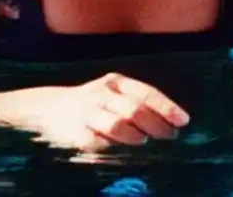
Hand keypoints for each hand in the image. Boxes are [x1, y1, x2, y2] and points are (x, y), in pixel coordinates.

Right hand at [15, 72, 189, 151]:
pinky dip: (113, 147)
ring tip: (142, 140)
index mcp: (116, 82)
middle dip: (156, 125)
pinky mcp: (75, 132)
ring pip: (117, 125)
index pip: (146, 94)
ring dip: (135, 136)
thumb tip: (172, 122)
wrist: (48, 109)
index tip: (183, 121)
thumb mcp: (115, 94)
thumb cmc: (95, 104)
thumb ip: (139, 104)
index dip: (167, 108)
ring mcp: (87, 112)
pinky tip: (119, 150)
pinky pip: (99, 143)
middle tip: (169, 136)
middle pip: (134, 110)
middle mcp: (102, 94)